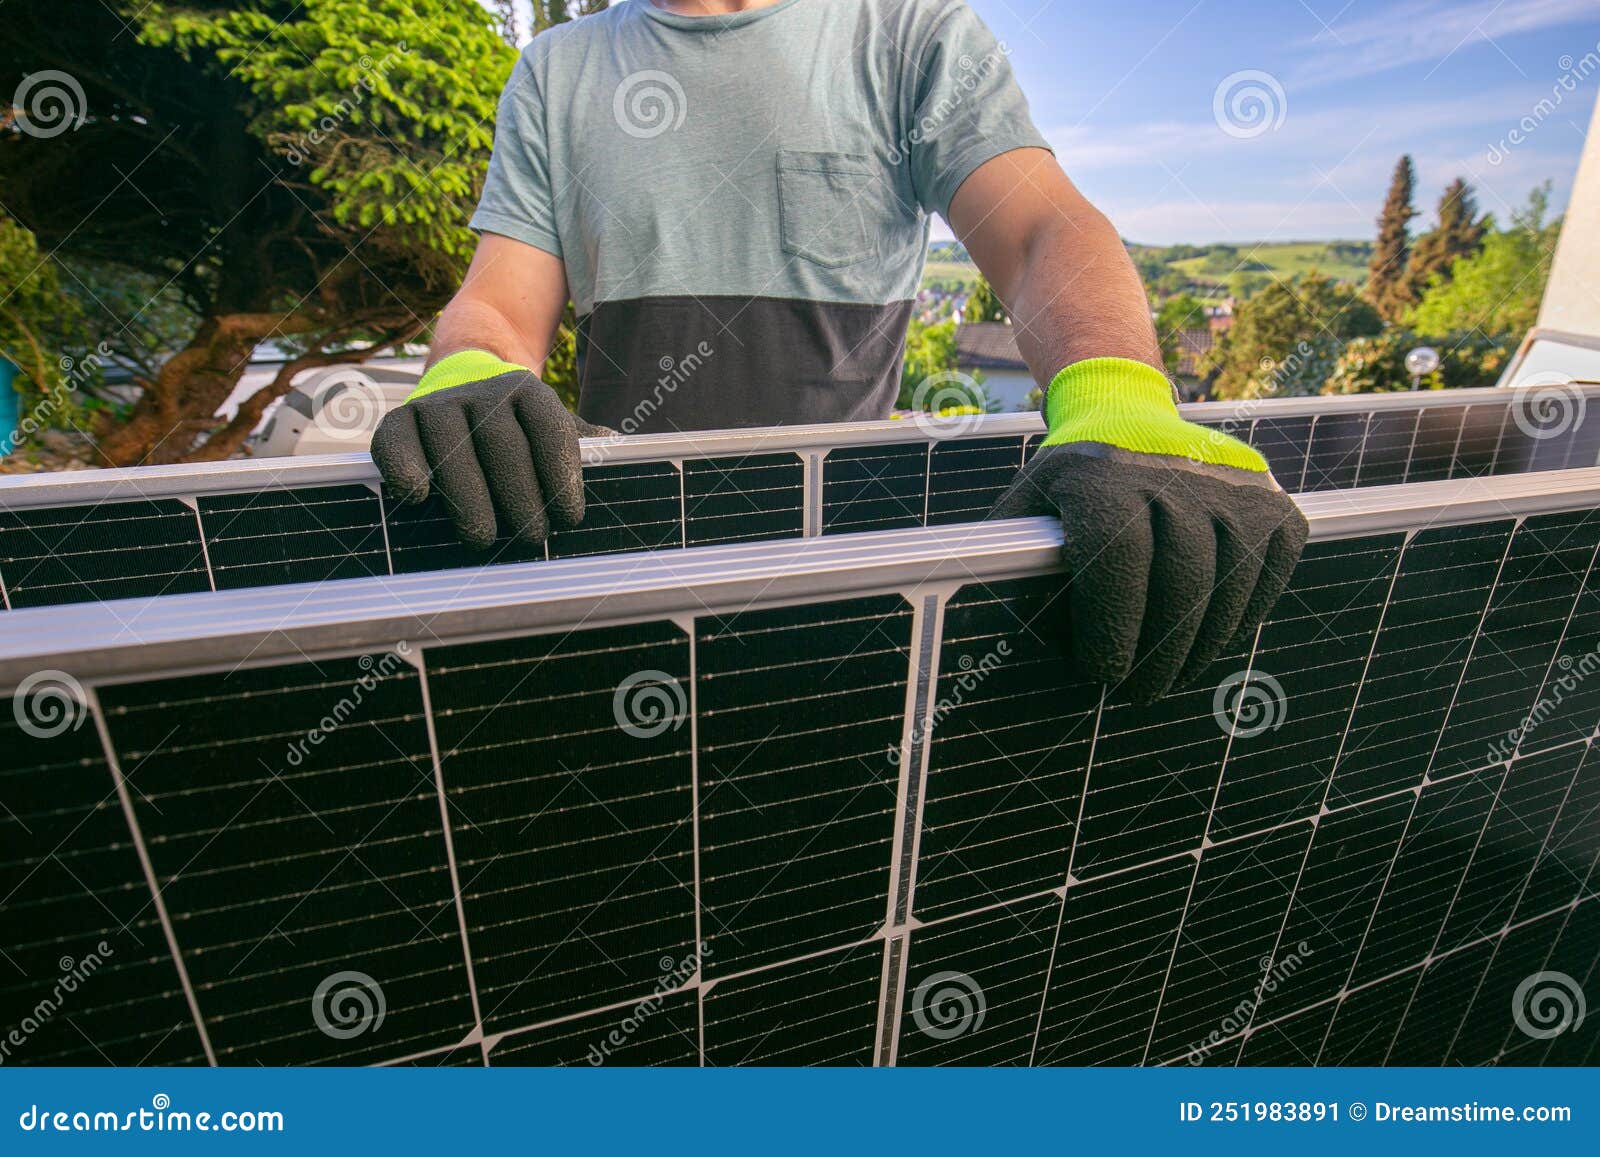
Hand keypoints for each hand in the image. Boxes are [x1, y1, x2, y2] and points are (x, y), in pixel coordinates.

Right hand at [371, 350, 609, 548]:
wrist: (462, 371)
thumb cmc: (516, 422)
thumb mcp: (549, 424)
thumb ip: (578, 440)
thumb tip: (615, 446)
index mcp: (529, 390)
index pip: (549, 428)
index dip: (561, 474)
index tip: (570, 518)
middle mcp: (484, 390)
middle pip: (503, 444)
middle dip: (519, 496)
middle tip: (530, 538)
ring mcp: (439, 402)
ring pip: (453, 447)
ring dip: (468, 496)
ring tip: (483, 537)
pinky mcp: (399, 417)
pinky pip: (397, 441)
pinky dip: (406, 468)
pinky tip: (419, 498)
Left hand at [990, 358, 1307, 702]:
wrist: (1122, 413)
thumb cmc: (1068, 485)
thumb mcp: (1025, 510)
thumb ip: (1022, 574)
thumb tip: (1040, 643)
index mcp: (1103, 475)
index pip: (1116, 557)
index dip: (1111, 625)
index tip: (1101, 672)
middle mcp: (1173, 472)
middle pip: (1180, 580)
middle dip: (1158, 653)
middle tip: (1138, 690)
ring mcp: (1231, 483)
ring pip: (1230, 582)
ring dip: (1203, 645)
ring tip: (1172, 675)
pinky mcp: (1272, 498)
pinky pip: (1272, 570)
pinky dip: (1246, 614)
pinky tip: (1214, 635)